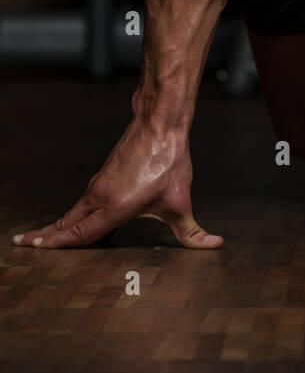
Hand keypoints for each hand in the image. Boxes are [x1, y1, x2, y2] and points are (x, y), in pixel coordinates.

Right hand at [11, 121, 222, 249]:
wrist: (160, 124)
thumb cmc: (169, 161)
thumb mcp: (181, 202)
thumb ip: (193, 231)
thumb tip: (214, 245)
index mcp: (114, 207)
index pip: (79, 234)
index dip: (57, 244)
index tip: (36, 248)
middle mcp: (100, 196)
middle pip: (66, 223)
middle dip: (45, 236)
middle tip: (23, 244)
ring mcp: (99, 184)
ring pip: (74, 211)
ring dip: (59, 226)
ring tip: (44, 238)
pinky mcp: (104, 175)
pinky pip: (84, 201)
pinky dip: (74, 213)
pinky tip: (76, 221)